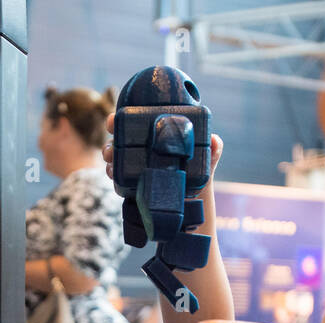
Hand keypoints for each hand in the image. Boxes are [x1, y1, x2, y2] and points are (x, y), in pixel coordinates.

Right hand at [104, 112, 222, 182]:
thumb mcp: (206, 161)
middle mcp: (145, 146)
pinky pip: (118, 173)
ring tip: (110, 162)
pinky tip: (111, 174)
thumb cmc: (196, 174)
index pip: (138, 120)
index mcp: (159, 133)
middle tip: (110, 143)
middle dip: (111, 137)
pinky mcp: (132, 180)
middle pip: (123, 136)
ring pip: (116, 154)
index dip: (123, 117)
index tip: (114, 120)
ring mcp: (137, 163)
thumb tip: (216, 140)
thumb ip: (213, 151)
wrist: (191, 201)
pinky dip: (112, 172)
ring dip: (108, 154)